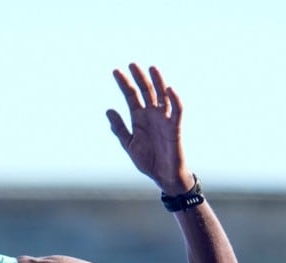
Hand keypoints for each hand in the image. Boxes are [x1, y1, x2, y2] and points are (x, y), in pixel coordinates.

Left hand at [107, 64, 192, 191]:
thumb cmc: (148, 160)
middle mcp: (152, 114)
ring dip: (158, 82)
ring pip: (162, 96)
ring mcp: (164, 119)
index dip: (124, 83)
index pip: (131, 95)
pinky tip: (168, 89)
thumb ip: (119, 128)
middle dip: (139, 78)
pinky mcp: (175, 127)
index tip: (115, 71)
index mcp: (139, 118)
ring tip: (152, 68)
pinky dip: (174, 100)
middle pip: (146, 91)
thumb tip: (108, 110)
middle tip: (132, 64)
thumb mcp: (128, 144)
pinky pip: (177, 111)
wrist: (163, 176)